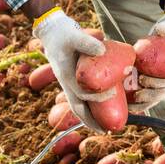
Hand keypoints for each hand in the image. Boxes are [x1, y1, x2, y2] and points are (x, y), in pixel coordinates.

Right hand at [33, 8, 110, 130]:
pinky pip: (80, 99)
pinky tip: (100, 111)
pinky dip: (89, 108)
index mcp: (67, 76)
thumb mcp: (74, 36)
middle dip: (91, 121)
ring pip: (78, 107)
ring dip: (89, 119)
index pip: (81, 93)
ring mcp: (69, 84)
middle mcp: (67, 84)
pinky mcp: (72, 81)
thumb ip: (87, 43)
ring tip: (103, 129)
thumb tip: (102, 51)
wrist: (51, 33)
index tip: (113, 94)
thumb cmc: (63, 35)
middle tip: (107, 130)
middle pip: (77, 109)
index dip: (97, 97)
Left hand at [129, 11, 164, 111]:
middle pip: (158, 95)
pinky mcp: (148, 92)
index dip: (156, 84)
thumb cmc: (164, 37)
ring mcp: (157, 89)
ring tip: (130, 102)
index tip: (142, 78)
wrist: (161, 43)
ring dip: (141, 104)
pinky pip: (144, 103)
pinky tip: (127, 106)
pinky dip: (136, 106)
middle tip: (134, 90)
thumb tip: (161, 30)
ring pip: (151, 101)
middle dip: (147, 95)